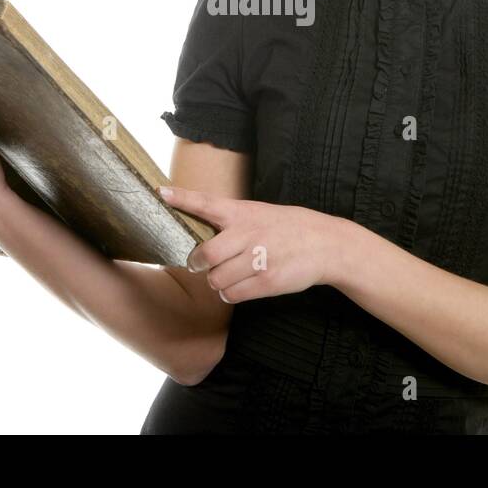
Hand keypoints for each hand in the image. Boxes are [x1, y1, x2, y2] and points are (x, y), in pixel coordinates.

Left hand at [158, 186, 344, 303]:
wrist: (326, 244)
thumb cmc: (289, 227)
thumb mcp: (261, 213)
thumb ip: (233, 222)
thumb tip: (203, 240)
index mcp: (244, 213)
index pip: (207, 203)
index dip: (182, 198)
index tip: (161, 192)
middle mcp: (249, 234)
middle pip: (206, 254)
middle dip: (198, 263)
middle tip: (200, 264)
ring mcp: (259, 259)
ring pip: (216, 279)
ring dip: (216, 282)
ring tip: (228, 276)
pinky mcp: (267, 282)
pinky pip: (233, 294)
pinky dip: (230, 294)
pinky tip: (239, 286)